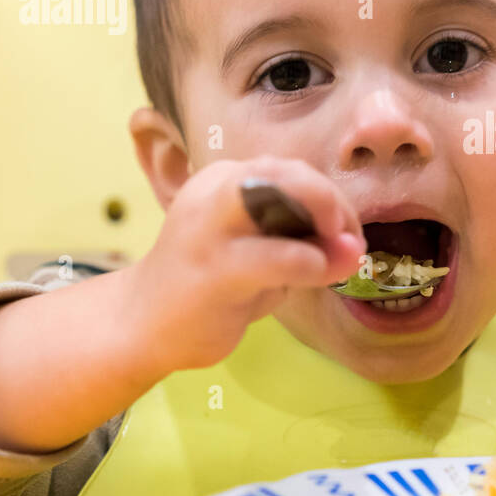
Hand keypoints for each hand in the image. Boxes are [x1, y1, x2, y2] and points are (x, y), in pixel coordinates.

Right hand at [125, 155, 365, 373]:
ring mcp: (210, 228)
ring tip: (340, 250)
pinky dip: (304, 261)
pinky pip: (269, 256)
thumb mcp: (266, 261)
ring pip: (274, 191)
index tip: (346, 234)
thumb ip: (308, 248)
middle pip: (287, 171)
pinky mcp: (211, 268)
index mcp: (227, 181)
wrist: (142, 325)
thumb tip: (354, 249)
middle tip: (348, 238)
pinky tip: (317, 272)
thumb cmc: (211, 289)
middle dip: (331, 200)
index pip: (292, 170)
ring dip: (323, 214)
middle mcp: (215, 191)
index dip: (331, 198)